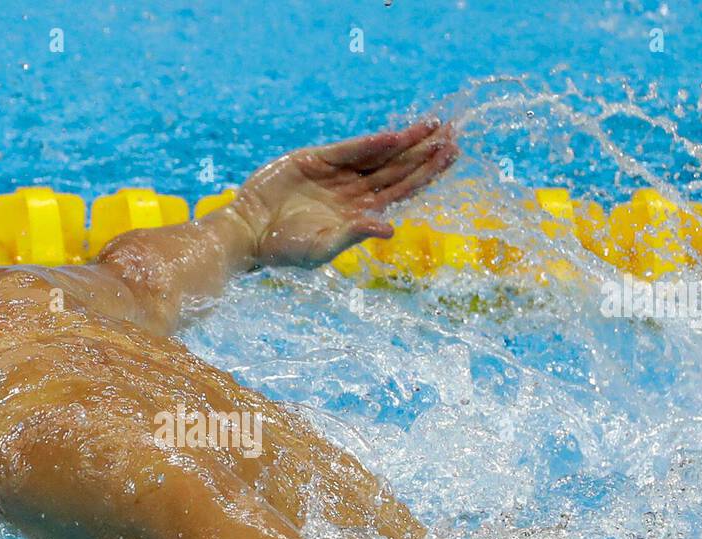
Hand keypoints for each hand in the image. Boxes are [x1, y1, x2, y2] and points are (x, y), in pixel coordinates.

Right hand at [227, 118, 458, 268]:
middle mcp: (354, 192)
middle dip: (425, 152)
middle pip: (398, 169)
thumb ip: (355, 235)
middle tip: (453, 134)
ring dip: (407, 141)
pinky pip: (351, 148)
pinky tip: (395, 135)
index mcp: (360, 214)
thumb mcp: (321, 249)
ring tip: (434, 126)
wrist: (249, 231)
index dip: (427, 173)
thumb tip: (390, 229)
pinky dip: (372, 142)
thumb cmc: (283, 249)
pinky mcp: (317, 158)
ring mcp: (337, 174)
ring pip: (380, 155)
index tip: (450, 156)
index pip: (403, 190)